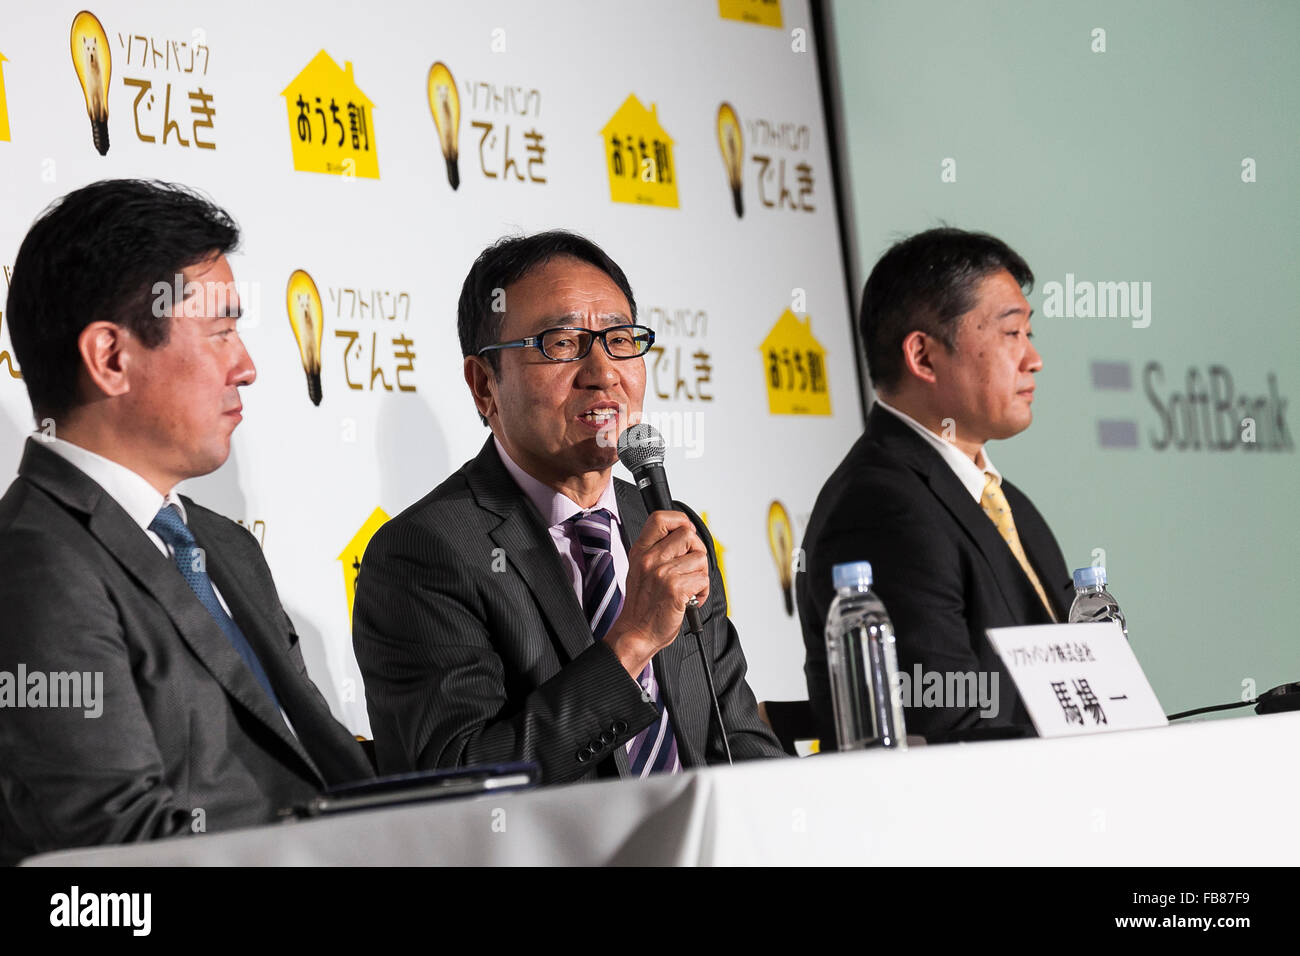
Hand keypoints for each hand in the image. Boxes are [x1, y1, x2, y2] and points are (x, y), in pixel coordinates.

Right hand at [604, 510, 708, 678]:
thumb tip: (686, 536)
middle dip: (696, 551)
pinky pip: (703, 580)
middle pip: (688, 535)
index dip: (680, 521)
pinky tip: (690, 599)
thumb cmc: (642, 605)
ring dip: (701, 575)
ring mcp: (662, 573)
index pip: (660, 518)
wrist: (635, 633)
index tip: (686, 534)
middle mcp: (650, 559)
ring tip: (689, 587)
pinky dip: (702, 592)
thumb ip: (658, 550)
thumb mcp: (640, 569)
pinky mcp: (675, 589)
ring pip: (700, 558)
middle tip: (690, 569)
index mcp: (641, 551)